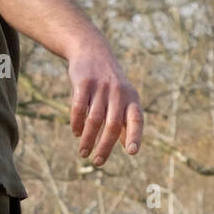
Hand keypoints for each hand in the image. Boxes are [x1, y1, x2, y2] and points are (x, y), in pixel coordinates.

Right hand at [66, 34, 143, 166]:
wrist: (92, 51)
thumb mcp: (123, 97)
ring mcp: (100, 87)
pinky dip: (77, 123)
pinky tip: (77, 133)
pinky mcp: (83, 83)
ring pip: (94, 120)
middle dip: (104, 146)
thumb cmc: (110, 82)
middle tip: (97, 162)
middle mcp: (118, 92)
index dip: (135, 136)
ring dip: (88, 139)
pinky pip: (79, 108)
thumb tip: (130, 148)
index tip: (132, 152)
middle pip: (112, 125)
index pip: (136, 119)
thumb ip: (126, 121)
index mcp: (131, 98)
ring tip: (84, 153)